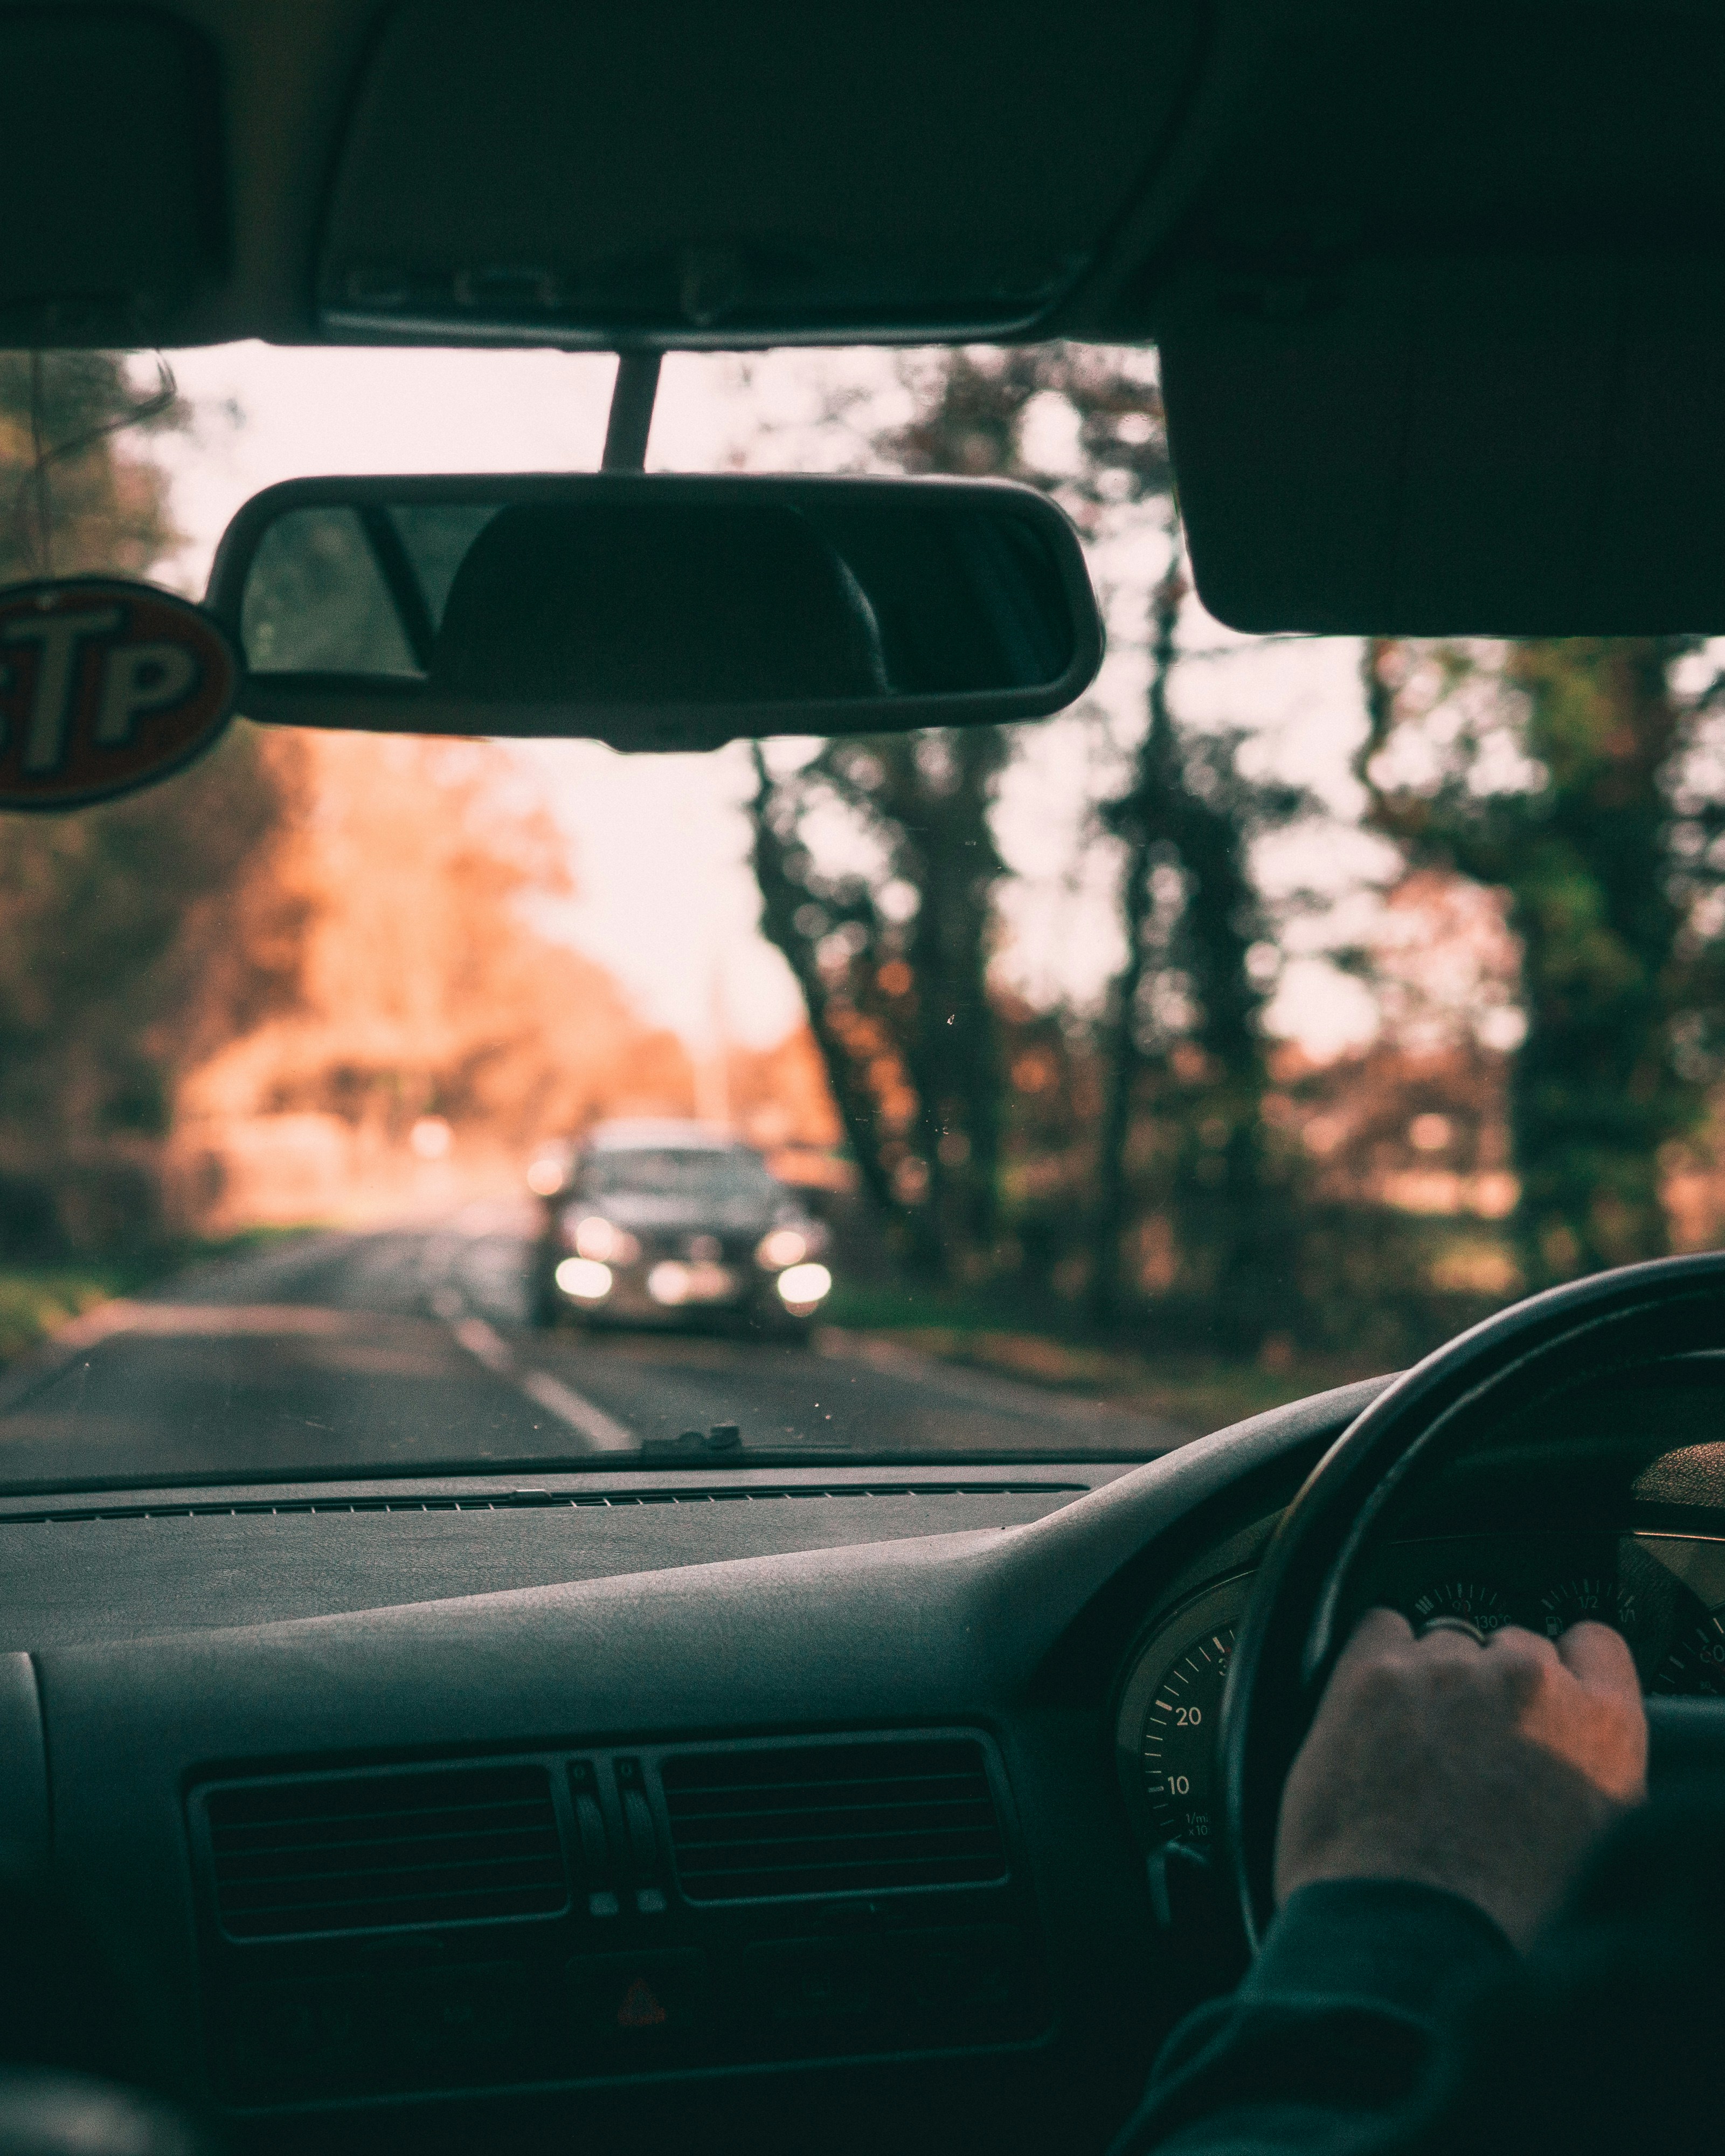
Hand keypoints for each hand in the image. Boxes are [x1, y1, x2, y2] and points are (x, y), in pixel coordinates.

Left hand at [1274, 1609, 1646, 1946]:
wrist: (1411, 1935)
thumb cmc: (1504, 1915)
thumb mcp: (1595, 1847)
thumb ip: (1590, 1769)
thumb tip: (1568, 1745)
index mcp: (1600, 1726)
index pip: (1596, 1646)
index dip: (1566, 1672)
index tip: (1542, 1696)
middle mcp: (1528, 1681)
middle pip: (1511, 1647)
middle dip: (1493, 1691)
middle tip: (1469, 1753)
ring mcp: (1448, 1670)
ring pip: (1444, 1644)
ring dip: (1433, 1684)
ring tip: (1413, 1754)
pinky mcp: (1375, 1673)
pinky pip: (1381, 1629)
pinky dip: (1378, 1660)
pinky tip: (1372, 1713)